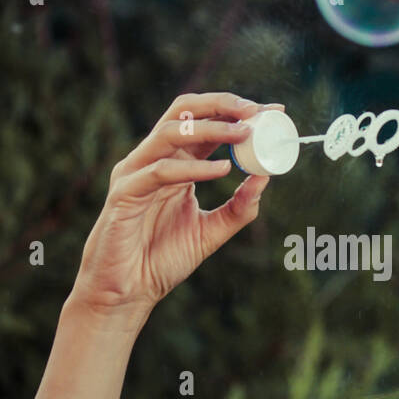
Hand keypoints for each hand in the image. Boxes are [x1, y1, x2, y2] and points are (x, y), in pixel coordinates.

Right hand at [69, 92, 283, 319]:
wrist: (126, 293)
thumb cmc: (161, 260)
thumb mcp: (210, 232)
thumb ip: (238, 208)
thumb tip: (265, 178)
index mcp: (175, 163)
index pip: (206, 122)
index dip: (238, 111)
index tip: (274, 111)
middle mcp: (153, 159)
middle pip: (185, 111)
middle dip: (223, 105)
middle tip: (257, 112)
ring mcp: (135, 173)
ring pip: (171, 132)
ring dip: (211, 129)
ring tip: (244, 135)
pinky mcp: (124, 194)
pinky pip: (160, 172)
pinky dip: (192, 168)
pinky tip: (222, 170)